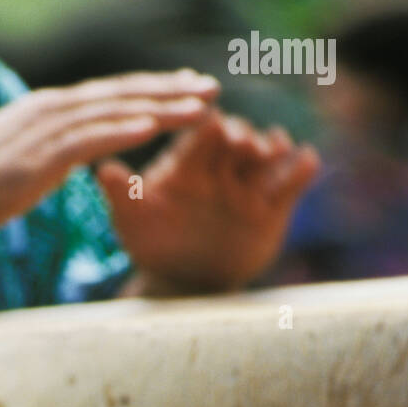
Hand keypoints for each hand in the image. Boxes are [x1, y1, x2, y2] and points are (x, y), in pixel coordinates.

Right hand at [0, 70, 219, 234]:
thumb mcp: (16, 163)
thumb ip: (44, 155)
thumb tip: (58, 161)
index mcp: (49, 112)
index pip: (110, 97)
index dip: (151, 91)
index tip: (186, 89)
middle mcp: (53, 110)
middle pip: (123, 96)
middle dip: (171, 90)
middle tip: (213, 88)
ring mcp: (47, 129)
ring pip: (116, 112)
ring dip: (162, 107)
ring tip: (201, 106)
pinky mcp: (40, 154)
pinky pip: (91, 139)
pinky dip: (125, 130)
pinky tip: (155, 126)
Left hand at [98, 111, 320, 291]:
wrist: (183, 281)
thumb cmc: (152, 244)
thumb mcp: (134, 221)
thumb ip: (123, 195)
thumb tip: (101, 169)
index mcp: (188, 162)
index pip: (201, 133)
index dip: (208, 126)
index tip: (212, 125)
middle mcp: (222, 165)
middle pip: (238, 137)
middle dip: (242, 137)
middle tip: (244, 144)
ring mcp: (249, 183)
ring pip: (269, 154)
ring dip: (273, 147)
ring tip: (275, 149)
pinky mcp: (274, 205)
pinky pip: (292, 182)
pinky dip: (301, 170)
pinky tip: (306, 162)